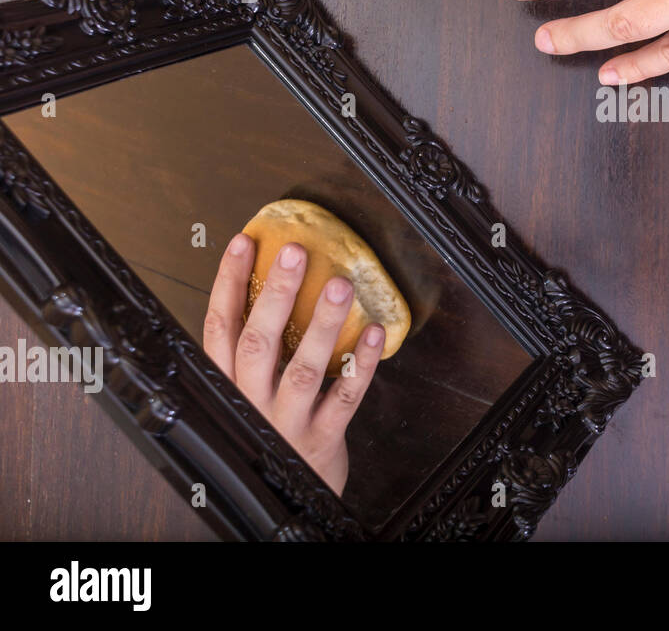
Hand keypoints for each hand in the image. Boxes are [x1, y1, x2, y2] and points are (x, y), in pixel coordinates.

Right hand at [203, 233, 384, 493]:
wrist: (292, 500)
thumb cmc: (272, 431)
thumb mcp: (251, 392)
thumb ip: (258, 350)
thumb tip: (277, 282)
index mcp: (229, 384)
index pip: (220, 327)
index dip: (229, 283)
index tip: (245, 243)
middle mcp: (251, 402)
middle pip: (258, 342)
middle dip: (277, 294)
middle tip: (297, 252)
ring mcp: (287, 422)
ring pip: (302, 368)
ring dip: (323, 324)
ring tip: (341, 284)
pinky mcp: (322, 439)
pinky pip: (344, 397)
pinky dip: (360, 364)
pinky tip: (374, 333)